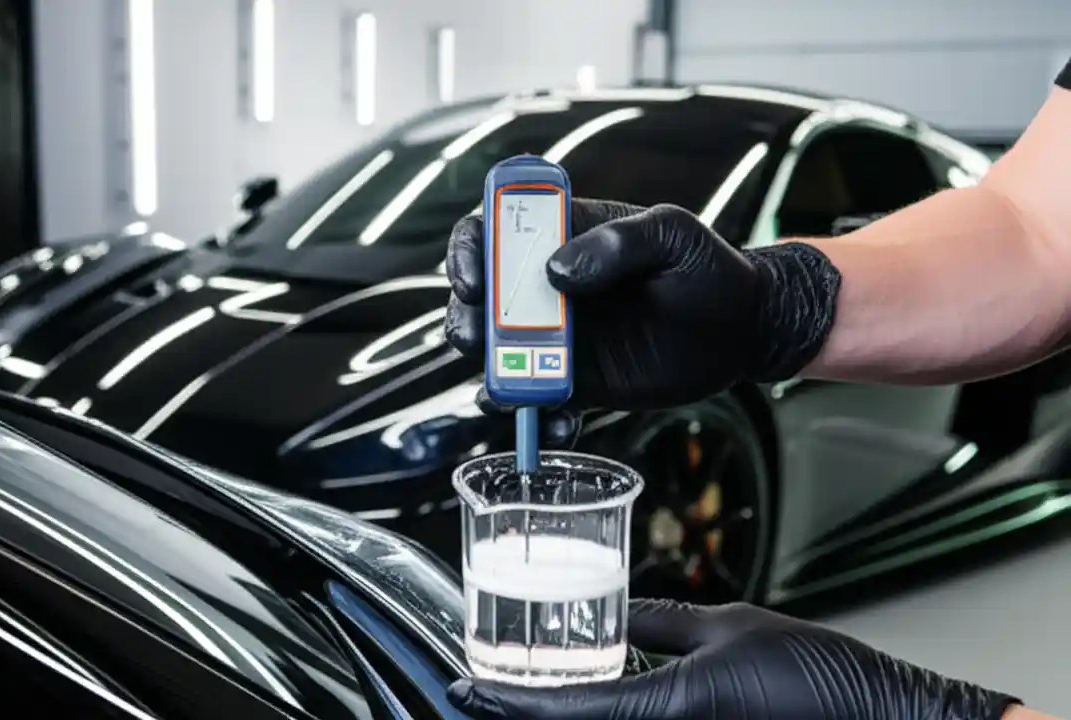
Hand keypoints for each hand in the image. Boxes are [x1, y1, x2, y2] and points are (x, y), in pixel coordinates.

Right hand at [444, 199, 840, 414]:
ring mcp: (558, 338)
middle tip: (480, 338)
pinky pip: (540, 403)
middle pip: (479, 301)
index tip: (475, 277)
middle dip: (466, 320)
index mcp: (563, 236)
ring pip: (498, 357)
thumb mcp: (672, 235)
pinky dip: (537, 420)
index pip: (492, 231)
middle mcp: (548, 288)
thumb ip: (617, 241)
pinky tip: (557, 424)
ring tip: (515, 389)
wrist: (743, 328)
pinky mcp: (577, 382)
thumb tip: (559, 269)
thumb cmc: (709, 268)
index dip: (469, 250)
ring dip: (493, 374)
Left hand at [447, 600, 1019, 719]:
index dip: (504, 701)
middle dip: (523, 713)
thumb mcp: (728, 628)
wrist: (881, 718)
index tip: (464, 686)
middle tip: (478, 688)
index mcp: (666, 711)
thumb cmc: (818, 678)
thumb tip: (617, 614)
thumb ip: (662, 624)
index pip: (563, 712)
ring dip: (560, 713)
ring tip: (515, 689)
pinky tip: (582, 698)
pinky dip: (597, 714)